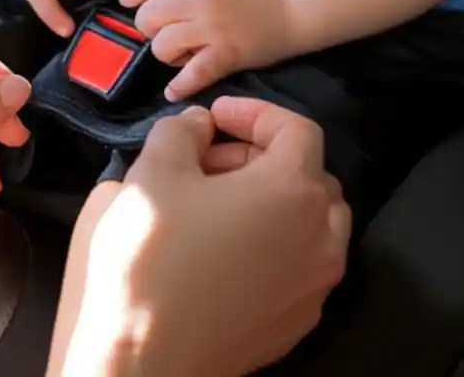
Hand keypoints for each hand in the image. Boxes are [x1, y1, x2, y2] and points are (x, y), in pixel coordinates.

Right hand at [48, 98, 350, 376]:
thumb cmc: (147, 260)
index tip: (214, 116)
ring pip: (310, 225)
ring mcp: (313, 287)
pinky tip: (219, 253)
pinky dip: (269, 246)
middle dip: (259, 157)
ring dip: (270, 203)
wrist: (141, 362)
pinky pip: (295, 267)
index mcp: (293, 191)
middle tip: (206, 161)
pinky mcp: (295, 324)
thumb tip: (199, 127)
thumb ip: (181, 132)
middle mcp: (322, 238)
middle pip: (309, 176)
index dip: (254, 112)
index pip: (296, 129)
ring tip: (214, 207)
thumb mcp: (151, 173)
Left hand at [120, 0, 292, 99]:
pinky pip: (193, 74)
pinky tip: (173, 90)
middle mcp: (201, 1)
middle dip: (147, 26)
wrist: (290, 7)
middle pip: (149, 16)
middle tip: (159, 31)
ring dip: (163, 52)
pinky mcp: (226, 56)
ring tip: (175, 53)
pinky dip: (179, 86)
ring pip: (163, 45)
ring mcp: (213, 30)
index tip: (130, 2)